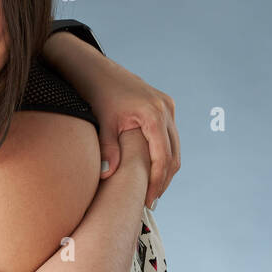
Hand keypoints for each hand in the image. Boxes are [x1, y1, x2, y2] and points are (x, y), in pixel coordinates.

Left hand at [87, 60, 178, 206]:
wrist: (97, 70)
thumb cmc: (98, 94)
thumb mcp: (103, 122)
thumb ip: (108, 149)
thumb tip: (108, 175)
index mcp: (153, 114)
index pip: (162, 156)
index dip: (157, 181)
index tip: (148, 199)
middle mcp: (166, 109)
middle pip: (174, 153)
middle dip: (164, 179)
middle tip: (152, 200)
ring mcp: (167, 106)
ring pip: (175, 145)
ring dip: (166, 168)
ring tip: (153, 190)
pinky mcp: (165, 105)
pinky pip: (169, 136)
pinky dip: (164, 154)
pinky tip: (153, 169)